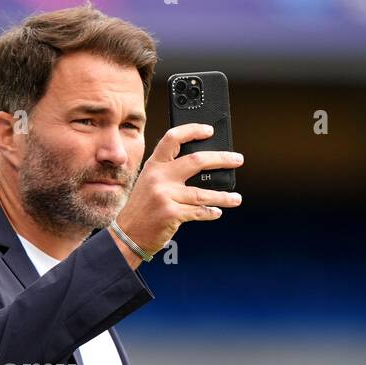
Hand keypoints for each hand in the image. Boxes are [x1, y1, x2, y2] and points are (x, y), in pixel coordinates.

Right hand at [110, 122, 243, 263]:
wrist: (128, 234)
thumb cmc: (142, 208)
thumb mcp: (149, 183)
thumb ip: (169, 172)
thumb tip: (204, 165)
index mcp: (153, 166)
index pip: (173, 138)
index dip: (192, 130)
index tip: (209, 131)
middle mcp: (159, 178)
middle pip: (196, 161)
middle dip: (222, 159)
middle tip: (237, 159)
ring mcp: (165, 196)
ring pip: (203, 193)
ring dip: (223, 197)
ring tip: (235, 198)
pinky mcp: (171, 214)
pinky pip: (198, 212)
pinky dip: (210, 213)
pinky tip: (217, 212)